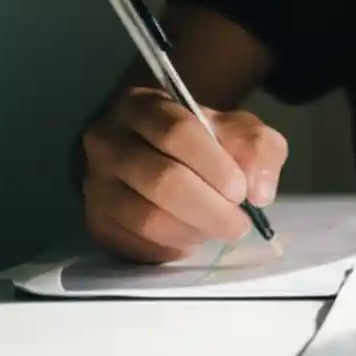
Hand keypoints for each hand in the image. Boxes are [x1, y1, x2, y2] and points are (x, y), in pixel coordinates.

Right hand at [80, 86, 287, 262]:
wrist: (162, 158)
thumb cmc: (203, 142)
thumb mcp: (239, 131)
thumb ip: (258, 149)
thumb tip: (259, 191)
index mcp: (143, 107)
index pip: (177, 132)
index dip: (216, 167)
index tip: (241, 191)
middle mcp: (108, 141)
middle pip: (162, 181)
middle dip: (211, 209)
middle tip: (239, 223)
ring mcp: (96, 184)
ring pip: (147, 218)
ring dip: (195, 231)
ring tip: (217, 229)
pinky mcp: (97, 222)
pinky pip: (138, 245)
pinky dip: (173, 248)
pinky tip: (191, 237)